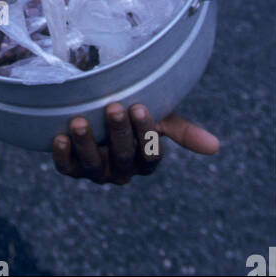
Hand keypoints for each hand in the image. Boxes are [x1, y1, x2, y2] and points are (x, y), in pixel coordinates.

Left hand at [52, 102, 218, 184]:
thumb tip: (216, 146)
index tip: (141, 107)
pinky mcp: (70, 166)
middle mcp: (120, 170)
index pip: (150, 155)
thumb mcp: (158, 116)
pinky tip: (59, 137)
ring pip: (93, 166)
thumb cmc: (130, 110)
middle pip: (123, 158)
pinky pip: (66, 168)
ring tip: (79, 121)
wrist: (94, 106)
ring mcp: (94, 170)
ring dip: (87, 144)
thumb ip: (182, 131)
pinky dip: (62, 155)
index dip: (146, 135)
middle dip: (119, 133)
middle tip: (114, 106)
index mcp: (143, 160)